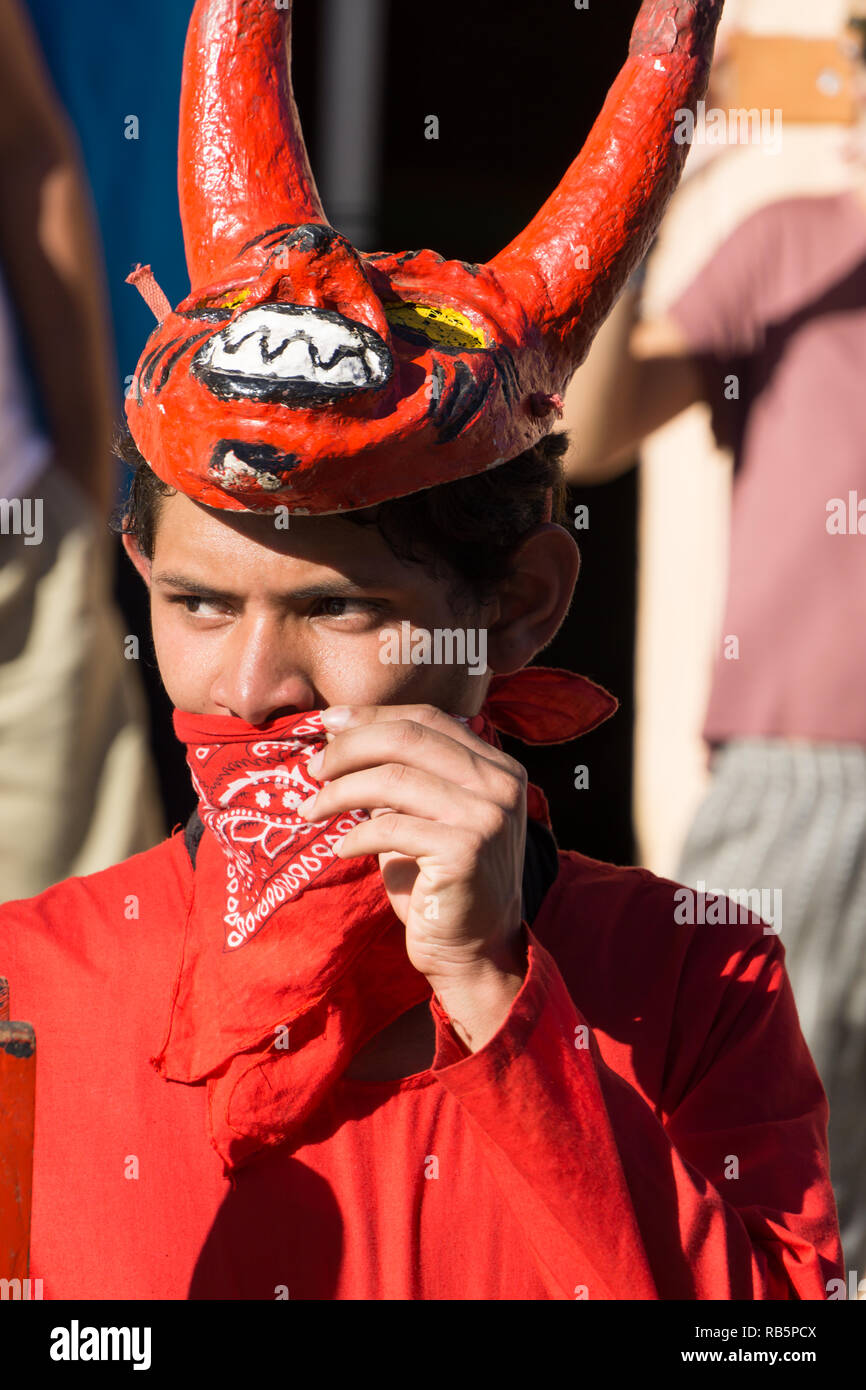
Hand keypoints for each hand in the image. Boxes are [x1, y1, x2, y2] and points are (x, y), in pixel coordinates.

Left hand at [298, 703, 528, 1047]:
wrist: (473, 951)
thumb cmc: (438, 882)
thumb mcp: (424, 816)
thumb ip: (400, 775)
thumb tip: (339, 733)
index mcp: (497, 767)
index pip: (427, 719)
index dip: (372, 715)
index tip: (327, 722)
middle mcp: (500, 784)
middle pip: (408, 738)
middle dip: (349, 747)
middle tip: (313, 768)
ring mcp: (487, 816)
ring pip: (392, 779)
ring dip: (340, 792)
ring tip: (312, 808)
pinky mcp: (464, 851)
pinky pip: (389, 827)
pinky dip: (355, 835)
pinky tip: (341, 848)